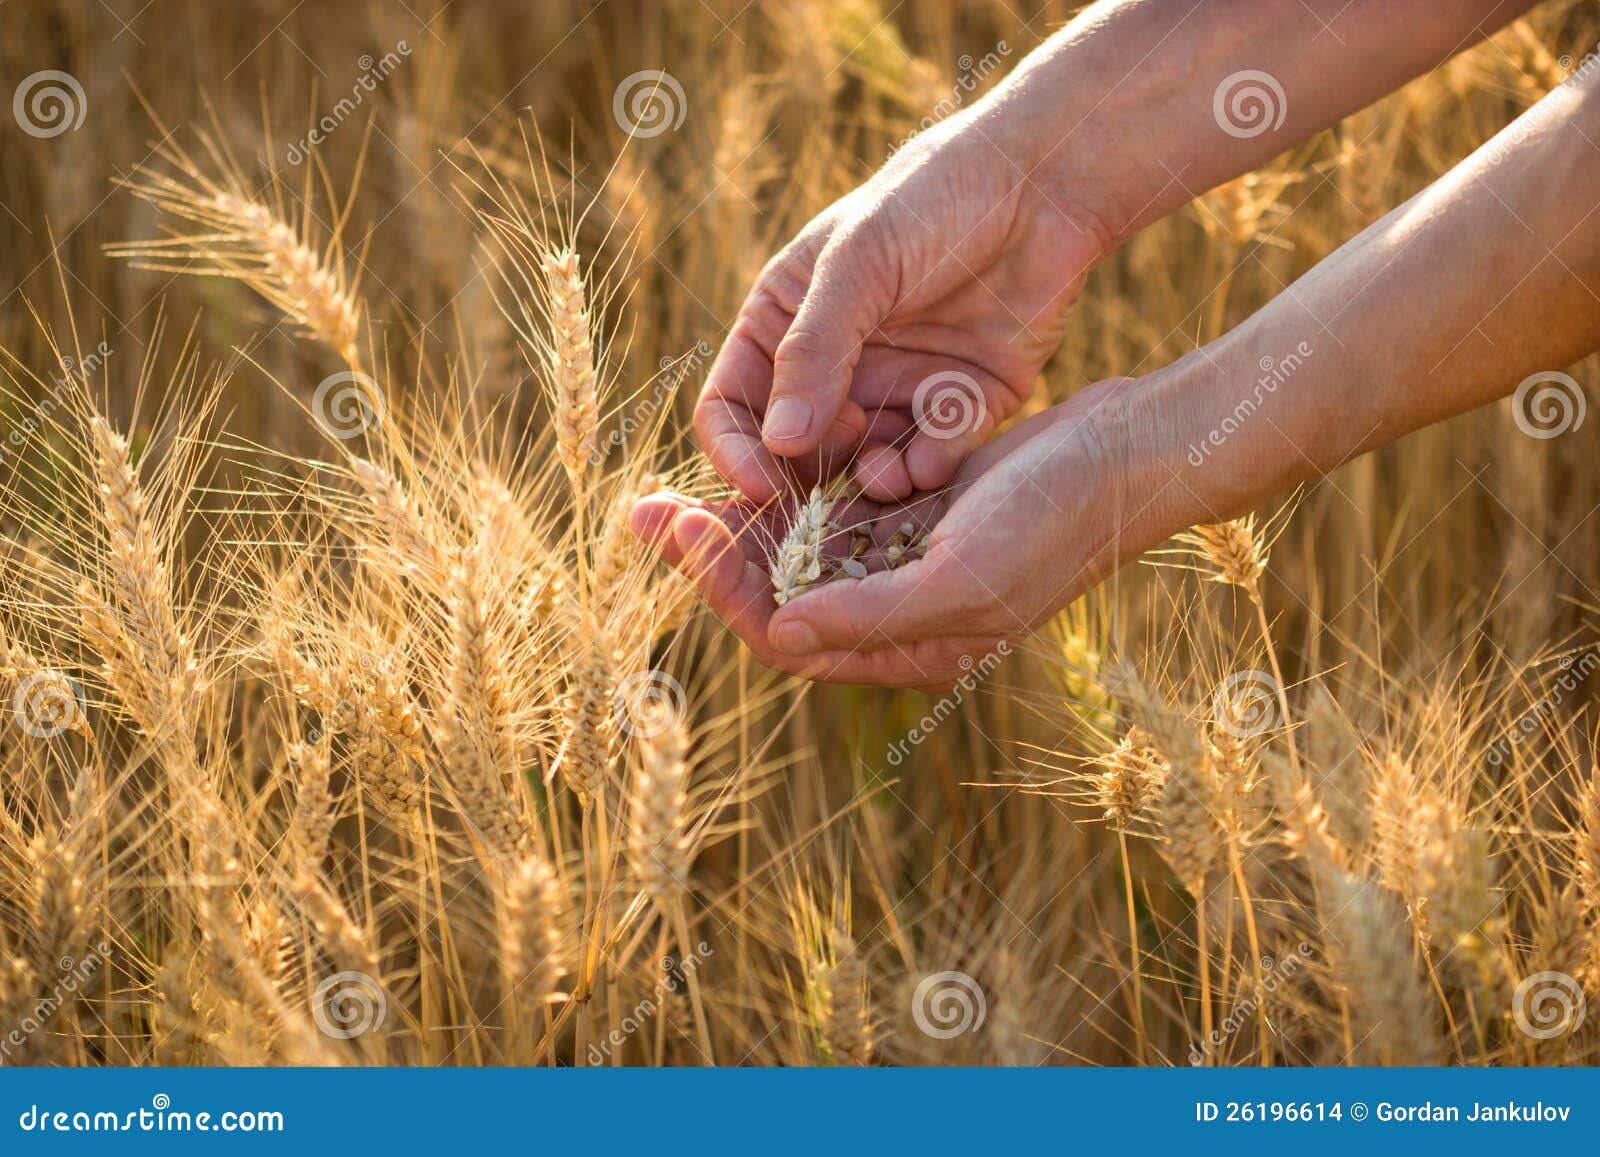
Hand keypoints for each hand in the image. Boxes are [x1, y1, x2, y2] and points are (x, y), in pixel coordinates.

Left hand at [637, 377, 1164, 687]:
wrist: (1127, 451)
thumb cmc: (1057, 520)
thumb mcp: (965, 576)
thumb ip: (870, 613)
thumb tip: (777, 631)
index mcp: (908, 647)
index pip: (787, 632)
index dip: (722, 588)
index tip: (673, 530)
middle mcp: (899, 612)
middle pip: (779, 592)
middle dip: (713, 552)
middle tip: (645, 506)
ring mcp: (906, 560)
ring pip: (799, 549)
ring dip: (744, 519)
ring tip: (678, 486)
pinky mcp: (917, 510)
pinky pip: (836, 509)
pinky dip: (794, 490)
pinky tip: (755, 460)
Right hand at [695, 106, 1112, 505]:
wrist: (1042, 182)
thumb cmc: (933, 199)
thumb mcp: (858, 263)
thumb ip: (814, 352)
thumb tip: (779, 441)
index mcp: (786, 323)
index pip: (733, 403)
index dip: (736, 450)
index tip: (757, 487)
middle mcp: (838, 365)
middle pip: (799, 451)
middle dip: (810, 478)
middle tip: (830, 489)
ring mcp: (900, 386)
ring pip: (869, 464)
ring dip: (875, 479)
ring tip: (890, 477)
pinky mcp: (963, 403)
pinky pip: (938, 454)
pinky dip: (933, 462)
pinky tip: (936, 455)